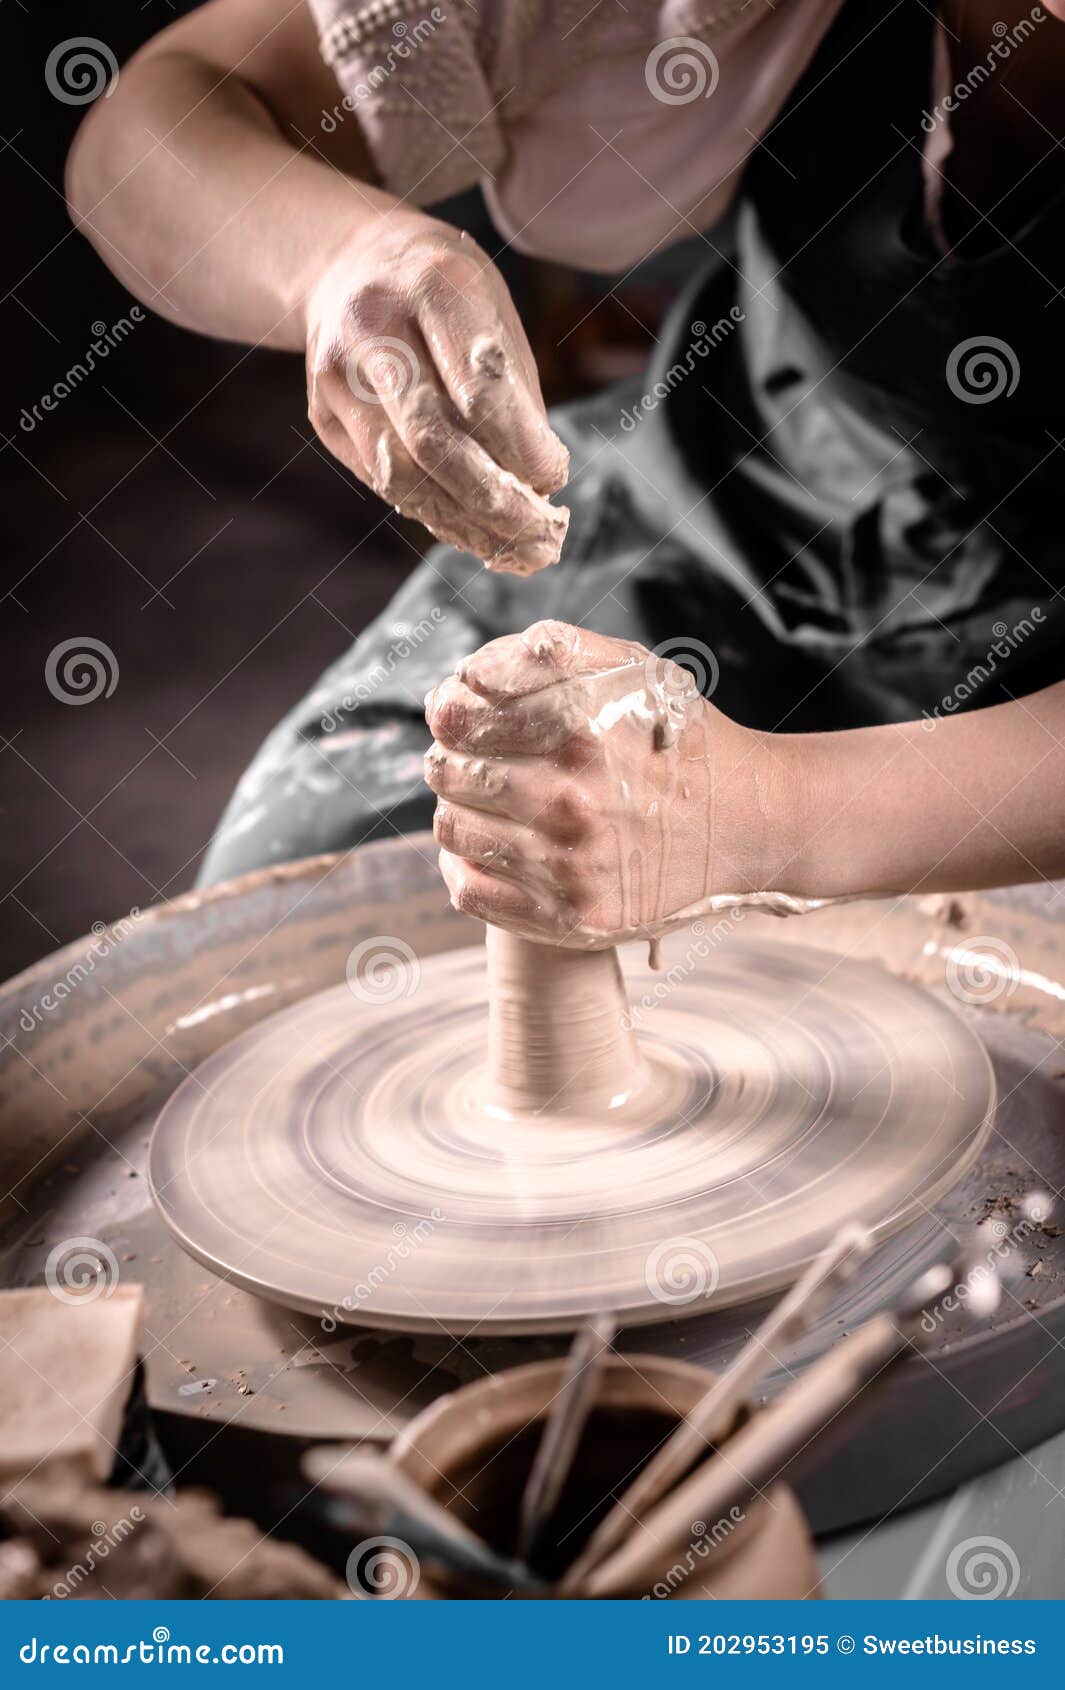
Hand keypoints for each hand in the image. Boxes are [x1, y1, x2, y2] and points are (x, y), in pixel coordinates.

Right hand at [305, 217, 569, 572]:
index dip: (523, 450)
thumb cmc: (445, 293)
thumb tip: (540, 488)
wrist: (351, 262)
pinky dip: (432, 513)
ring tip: (513, 551)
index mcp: (433, 286)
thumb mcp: (493, 313)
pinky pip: (381, 480)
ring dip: (463, 524)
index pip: (481, 393)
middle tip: (541, 541)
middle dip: (494, 502)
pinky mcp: (322, 411)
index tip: (555, 476)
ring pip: (400, 473)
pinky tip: (471, 532)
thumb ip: (515, 396)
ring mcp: (336, 372)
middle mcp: (374, 326)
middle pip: (434, 441)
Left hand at [424, 621, 788, 947]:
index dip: (450, 712)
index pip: (460, 716)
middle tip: (473, 760)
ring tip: (483, 802)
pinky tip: (489, 848)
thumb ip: (546, 653)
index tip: (460, 717)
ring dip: (456, 809)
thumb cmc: (676, 738)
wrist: (749, 826)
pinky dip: (462, 867)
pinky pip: (468, 890)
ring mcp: (569, 864)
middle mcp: (573, 798)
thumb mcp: (629, 669)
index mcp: (581, 727)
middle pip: (449, 770)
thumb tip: (467, 677)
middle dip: (451, 758)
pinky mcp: (570, 916)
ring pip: (452, 828)